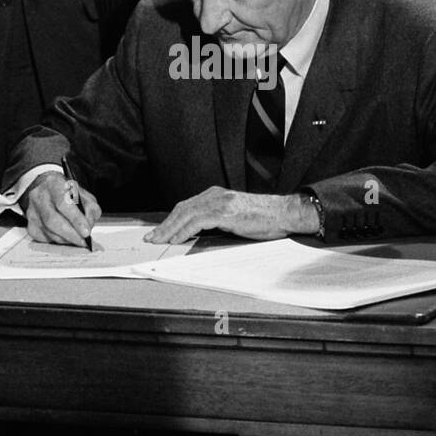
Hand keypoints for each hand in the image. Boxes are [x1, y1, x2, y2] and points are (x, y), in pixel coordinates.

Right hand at [23, 172, 101, 246]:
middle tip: (83, 241)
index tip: (86, 232)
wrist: (45, 188)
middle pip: (52, 221)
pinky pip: (45, 239)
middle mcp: (39, 196)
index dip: (75, 219)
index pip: (63, 203)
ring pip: (48, 232)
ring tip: (78, 240)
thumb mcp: (83, 193)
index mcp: (54, 183)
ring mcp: (32, 212)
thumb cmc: (66, 192)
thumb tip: (88, 225)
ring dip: (66, 239)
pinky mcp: (30, 225)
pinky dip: (58, 241)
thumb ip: (89, 208)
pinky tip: (66, 237)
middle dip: (71, 234)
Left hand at [146, 187, 316, 244]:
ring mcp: (220, 202)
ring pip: (186, 214)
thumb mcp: (235, 217)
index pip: (186, 206)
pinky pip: (197, 221)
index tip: (160, 231)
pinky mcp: (225, 212)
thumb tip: (197, 234)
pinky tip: (177, 239)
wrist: (283, 213)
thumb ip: (217, 220)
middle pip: (182, 209)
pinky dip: (184, 230)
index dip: (171, 219)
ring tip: (159, 240)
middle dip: (165, 225)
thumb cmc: (263, 218)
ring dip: (170, 229)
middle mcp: (215, 195)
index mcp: (216, 195)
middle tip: (152, 237)